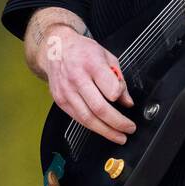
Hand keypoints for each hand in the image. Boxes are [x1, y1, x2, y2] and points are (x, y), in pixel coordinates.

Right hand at [42, 25, 136, 143]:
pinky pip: (78, 118)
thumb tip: (127, 101)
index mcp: (92, 64)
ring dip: (106, 131)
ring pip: (88, 119)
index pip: (110, 88)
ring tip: (119, 136)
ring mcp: (67, 91)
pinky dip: (92, 126)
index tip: (128, 105)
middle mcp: (77, 79)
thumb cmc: (83, 51)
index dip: (121, 98)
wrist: (56, 49)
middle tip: (129, 129)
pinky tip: (102, 129)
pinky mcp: (60, 101)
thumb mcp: (107, 57)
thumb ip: (119, 79)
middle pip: (99, 108)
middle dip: (117, 123)